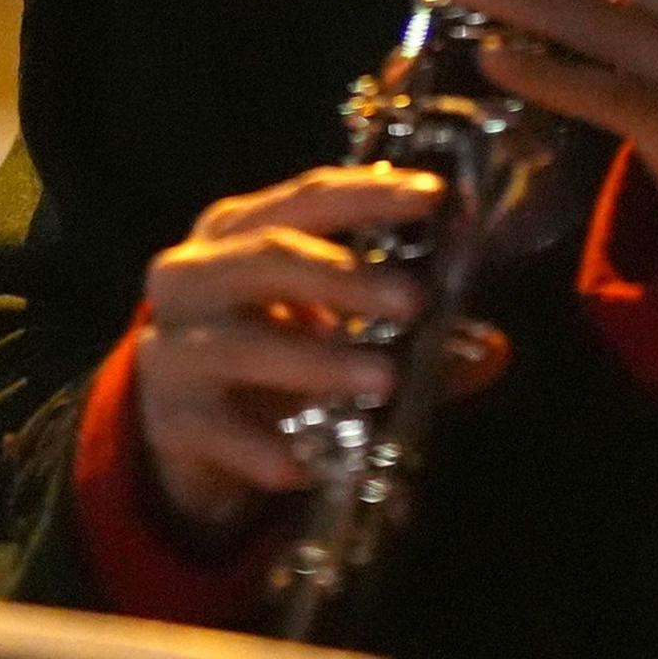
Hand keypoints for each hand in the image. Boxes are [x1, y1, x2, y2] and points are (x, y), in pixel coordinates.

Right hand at [128, 167, 435, 536]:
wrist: (183, 424)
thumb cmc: (270, 350)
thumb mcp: (324, 323)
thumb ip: (396, 324)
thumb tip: (490, 344)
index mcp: (237, 230)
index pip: (307, 197)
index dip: (370, 193)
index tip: (435, 197)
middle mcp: (193, 275)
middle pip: (266, 258)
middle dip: (345, 276)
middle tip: (414, 301)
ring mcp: (171, 346)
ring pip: (240, 345)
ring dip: (317, 361)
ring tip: (383, 379)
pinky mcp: (167, 417)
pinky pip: (216, 431)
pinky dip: (260, 447)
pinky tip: (303, 465)